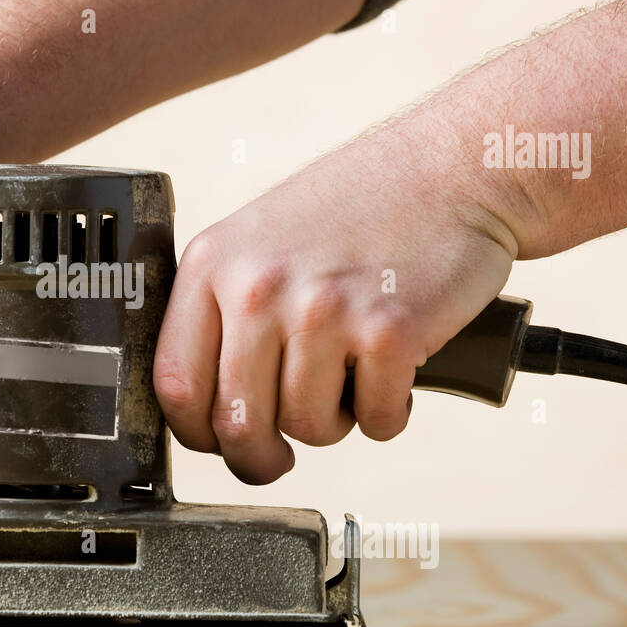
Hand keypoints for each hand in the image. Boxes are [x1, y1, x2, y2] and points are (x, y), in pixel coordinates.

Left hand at [153, 137, 516, 482]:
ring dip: (335, 423)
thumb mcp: (259, 241)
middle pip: (238, 423)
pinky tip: (393, 374)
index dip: (198, 434)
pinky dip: (389, 414)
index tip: (220, 442)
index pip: (176, 384)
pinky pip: (376, 420)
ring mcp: (323, 309)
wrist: (450, 168)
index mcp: (213, 264)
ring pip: (308, 427)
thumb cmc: (359, 207)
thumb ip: (225, 311)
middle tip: (281, 456)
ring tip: (350, 378)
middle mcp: (259, 287)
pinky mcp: (389, 331)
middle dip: (261, 457)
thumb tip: (205, 408)